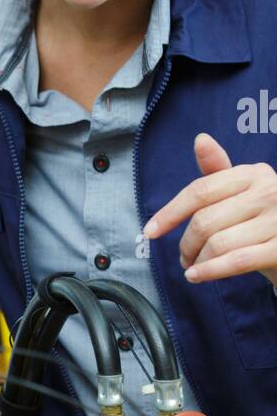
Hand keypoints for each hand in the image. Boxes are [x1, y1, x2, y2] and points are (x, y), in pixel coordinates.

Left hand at [143, 132, 276, 286]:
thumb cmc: (263, 220)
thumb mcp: (243, 192)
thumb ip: (218, 172)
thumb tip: (200, 139)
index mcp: (254, 174)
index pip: (200, 191)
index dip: (170, 212)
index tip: (150, 231)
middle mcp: (269, 191)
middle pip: (205, 220)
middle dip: (186, 244)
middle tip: (184, 258)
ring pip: (218, 243)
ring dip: (198, 261)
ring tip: (194, 267)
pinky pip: (237, 262)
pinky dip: (211, 271)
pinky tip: (197, 276)